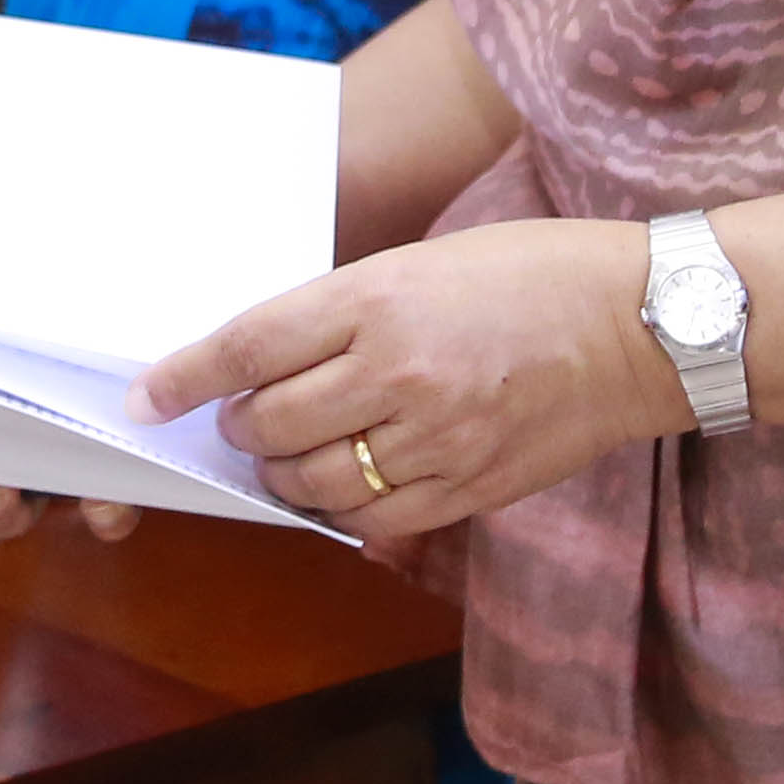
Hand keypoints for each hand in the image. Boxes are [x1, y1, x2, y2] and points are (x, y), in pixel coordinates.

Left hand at [127, 218, 676, 540]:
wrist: (636, 324)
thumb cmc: (528, 275)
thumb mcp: (420, 264)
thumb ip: (342, 313)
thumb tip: (265, 365)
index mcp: (377, 299)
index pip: (249, 346)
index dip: (184, 377)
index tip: (146, 396)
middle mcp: (398, 371)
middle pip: (270, 422)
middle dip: (239, 426)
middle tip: (243, 416)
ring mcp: (435, 437)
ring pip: (313, 481)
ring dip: (282, 472)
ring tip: (288, 452)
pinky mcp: (468, 486)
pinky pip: (374, 519)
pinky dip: (341, 508)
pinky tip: (343, 485)